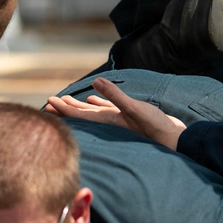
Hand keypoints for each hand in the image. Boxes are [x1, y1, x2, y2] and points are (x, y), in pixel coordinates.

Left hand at [45, 77, 185, 150]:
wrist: (174, 140)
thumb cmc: (155, 127)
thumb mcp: (134, 109)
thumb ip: (114, 96)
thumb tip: (94, 82)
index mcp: (107, 121)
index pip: (79, 116)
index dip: (62, 109)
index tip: (47, 103)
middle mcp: (109, 123)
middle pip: (81, 115)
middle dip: (64, 109)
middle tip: (47, 103)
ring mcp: (118, 121)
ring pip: (93, 112)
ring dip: (78, 106)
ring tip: (64, 101)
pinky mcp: (127, 117)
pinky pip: (107, 109)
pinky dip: (98, 103)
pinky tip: (92, 98)